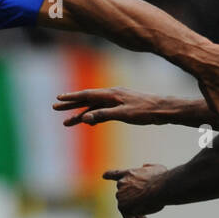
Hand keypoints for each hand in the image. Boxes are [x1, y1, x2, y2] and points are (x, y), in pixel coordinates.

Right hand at [54, 88, 171, 127]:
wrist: (163, 109)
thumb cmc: (145, 111)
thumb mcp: (123, 115)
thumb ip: (104, 115)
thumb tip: (85, 117)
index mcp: (111, 94)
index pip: (87, 95)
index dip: (71, 98)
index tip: (58, 99)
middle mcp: (112, 95)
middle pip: (87, 100)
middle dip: (71, 105)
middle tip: (55, 108)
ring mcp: (117, 101)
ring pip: (94, 108)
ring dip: (80, 114)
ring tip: (66, 122)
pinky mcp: (122, 108)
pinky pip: (103, 112)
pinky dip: (93, 117)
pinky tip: (88, 123)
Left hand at [103, 163, 166, 217]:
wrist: (161, 186)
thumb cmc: (162, 178)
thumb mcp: (156, 168)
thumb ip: (148, 169)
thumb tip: (144, 168)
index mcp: (128, 174)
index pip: (116, 174)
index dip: (110, 175)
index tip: (104, 176)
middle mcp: (121, 184)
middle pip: (125, 197)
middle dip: (134, 205)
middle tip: (144, 216)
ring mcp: (121, 196)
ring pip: (128, 209)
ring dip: (138, 217)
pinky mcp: (123, 207)